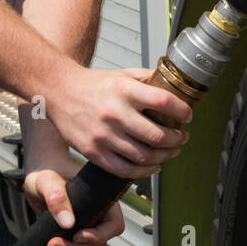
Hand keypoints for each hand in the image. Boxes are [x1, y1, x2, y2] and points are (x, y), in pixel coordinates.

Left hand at [23, 152, 125, 245]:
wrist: (38, 175)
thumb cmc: (48, 171)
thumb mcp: (48, 181)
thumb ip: (57, 197)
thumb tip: (68, 222)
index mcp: (101, 201)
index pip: (113, 226)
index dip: (97, 236)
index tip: (76, 235)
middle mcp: (96, 217)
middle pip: (96, 245)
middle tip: (52, 244)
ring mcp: (84, 229)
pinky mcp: (71, 238)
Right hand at [43, 65, 192, 179]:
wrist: (58, 91)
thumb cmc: (93, 84)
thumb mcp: (122, 74)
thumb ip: (147, 80)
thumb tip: (175, 87)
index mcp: (125, 90)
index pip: (163, 102)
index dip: (182, 111)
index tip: (188, 116)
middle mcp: (114, 113)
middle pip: (157, 135)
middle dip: (177, 139)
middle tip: (183, 137)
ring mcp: (103, 135)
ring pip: (143, 156)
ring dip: (164, 156)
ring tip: (172, 151)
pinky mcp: (93, 152)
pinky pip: (124, 170)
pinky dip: (144, 171)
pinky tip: (154, 166)